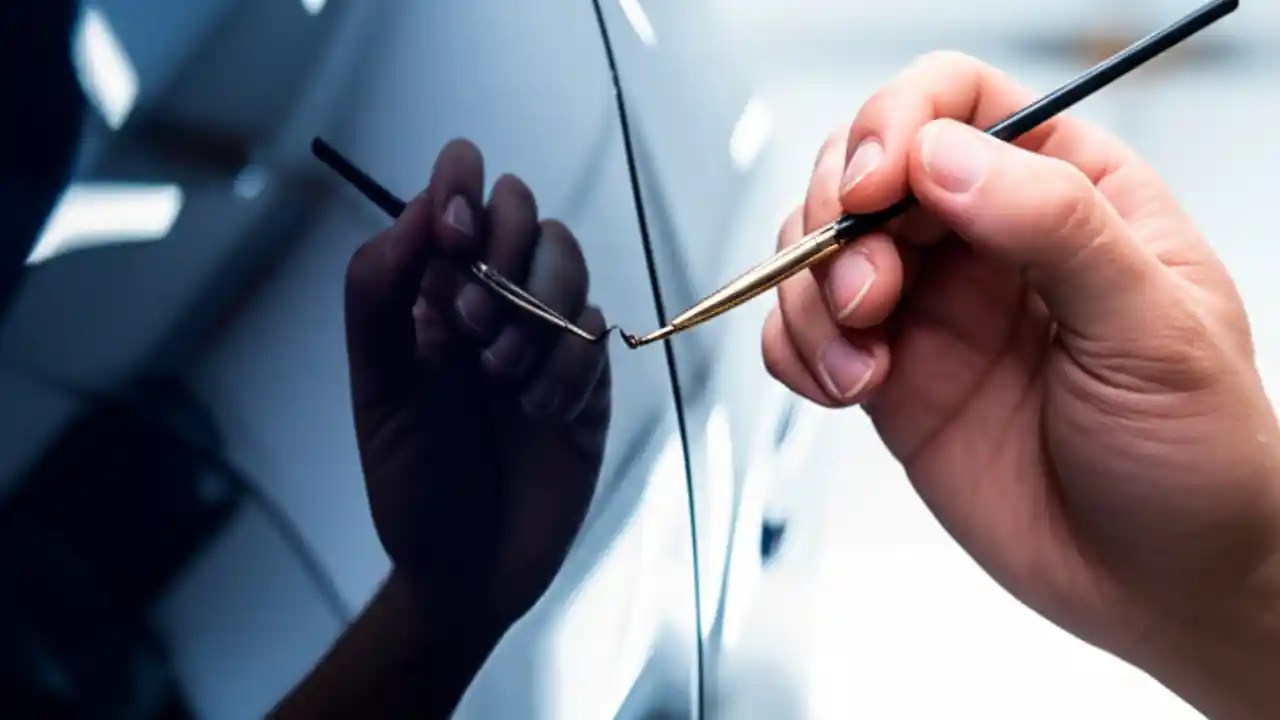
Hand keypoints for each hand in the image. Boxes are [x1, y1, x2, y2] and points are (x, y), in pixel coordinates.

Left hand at [344, 139, 610, 634]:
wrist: (468, 568)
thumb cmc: (412, 479)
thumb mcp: (377, 386)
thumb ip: (379, 293)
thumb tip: (415, 210)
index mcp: (433, 293)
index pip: (454, 201)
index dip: (458, 185)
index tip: (451, 218)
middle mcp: (492, 300)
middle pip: (524, 211)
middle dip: (502, 250)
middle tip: (467, 322)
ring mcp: (544, 335)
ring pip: (568, 259)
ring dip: (534, 308)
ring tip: (499, 375)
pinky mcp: (588, 376)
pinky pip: (595, 333)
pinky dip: (566, 367)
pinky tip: (538, 412)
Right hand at [762, 53, 1279, 715]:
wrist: (1163, 586)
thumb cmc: (1197, 454)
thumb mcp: (1154, 328)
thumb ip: (1055, 227)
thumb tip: (948, 157)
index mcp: (1068, 190)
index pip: (958, 103)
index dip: (899, 123)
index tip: (877, 187)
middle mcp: (985, 237)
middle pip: (862, 167)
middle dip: (838, 222)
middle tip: (866, 293)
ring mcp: (930, 305)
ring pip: (817, 248)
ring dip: (810, 296)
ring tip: (862, 360)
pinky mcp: (888, 373)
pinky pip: (803, 333)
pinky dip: (794, 351)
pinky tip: (846, 386)